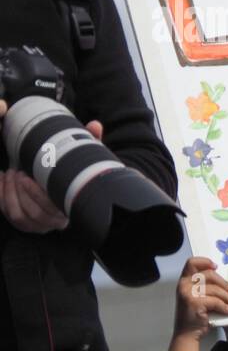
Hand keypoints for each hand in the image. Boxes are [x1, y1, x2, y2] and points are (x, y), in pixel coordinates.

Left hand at [0, 119, 102, 233]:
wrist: (66, 189)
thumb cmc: (74, 174)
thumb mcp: (82, 159)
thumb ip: (89, 141)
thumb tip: (95, 125)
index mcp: (70, 208)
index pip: (52, 209)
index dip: (37, 195)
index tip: (28, 177)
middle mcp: (56, 221)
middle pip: (34, 214)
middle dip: (21, 192)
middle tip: (18, 172)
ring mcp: (39, 225)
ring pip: (19, 215)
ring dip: (11, 194)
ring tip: (11, 174)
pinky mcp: (25, 223)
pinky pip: (10, 214)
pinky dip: (3, 197)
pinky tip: (4, 180)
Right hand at [168, 256, 227, 350]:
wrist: (187, 334)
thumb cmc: (195, 315)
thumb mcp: (199, 297)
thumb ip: (208, 287)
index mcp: (184, 281)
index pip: (192, 263)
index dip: (205, 262)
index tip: (216, 267)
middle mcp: (184, 285)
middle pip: (209, 275)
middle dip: (225, 284)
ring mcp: (188, 294)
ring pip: (215, 290)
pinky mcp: (194, 303)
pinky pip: (216, 302)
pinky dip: (226, 307)